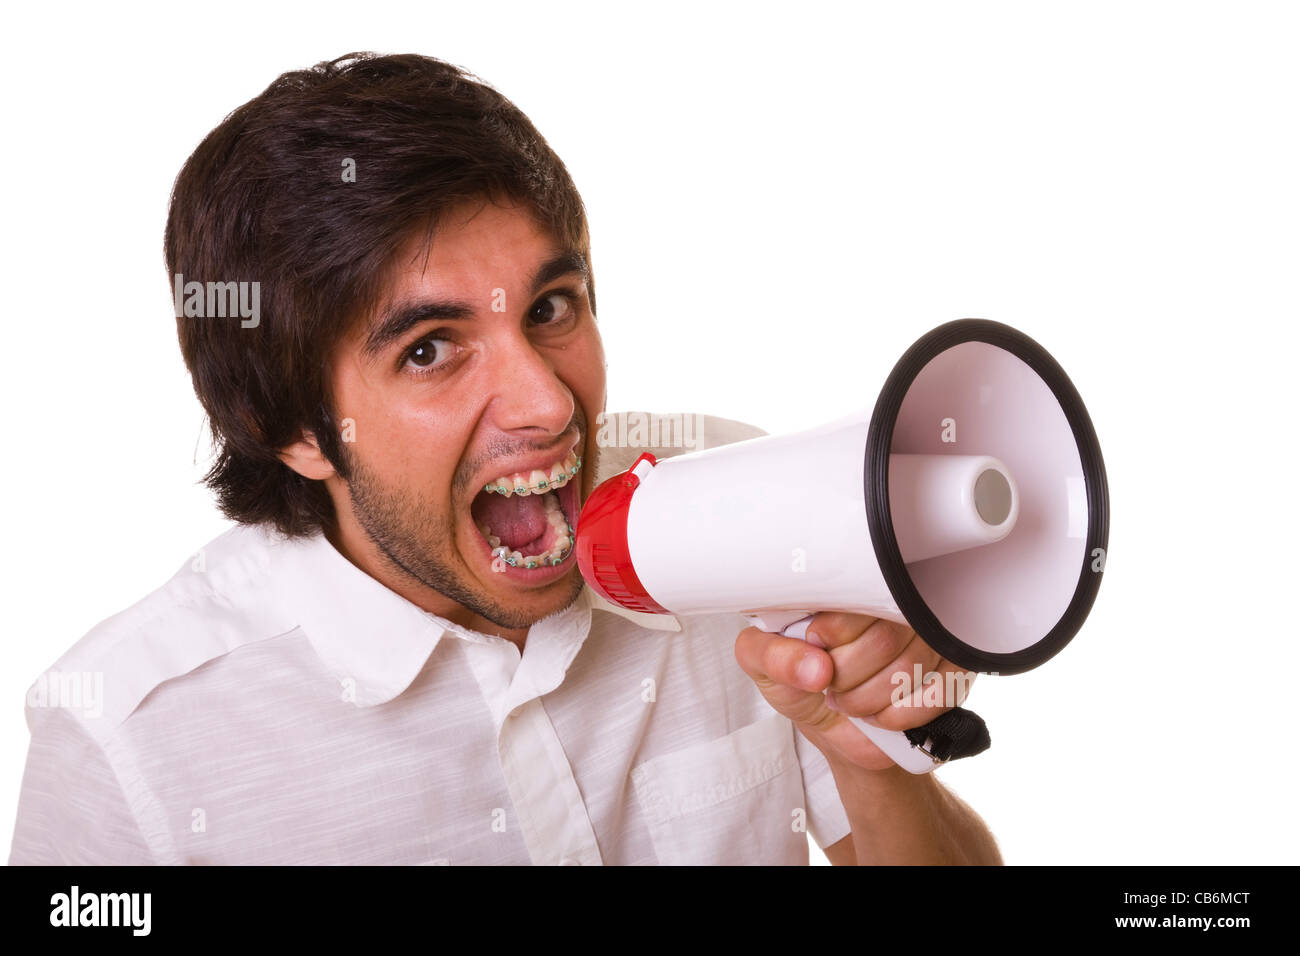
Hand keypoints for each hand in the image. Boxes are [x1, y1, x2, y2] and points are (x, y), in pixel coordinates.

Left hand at [734, 612, 975, 771]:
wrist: (835, 726)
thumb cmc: (797, 681)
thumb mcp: (763, 666)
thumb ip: (773, 657)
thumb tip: (815, 669)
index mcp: (850, 584)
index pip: (859, 595)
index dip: (833, 633)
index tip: (815, 646)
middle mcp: (895, 601)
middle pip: (887, 636)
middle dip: (848, 676)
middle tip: (830, 685)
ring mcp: (930, 634)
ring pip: (912, 666)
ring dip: (870, 699)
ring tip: (849, 701)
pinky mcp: (953, 668)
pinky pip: (939, 694)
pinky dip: (900, 715)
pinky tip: (879, 715)